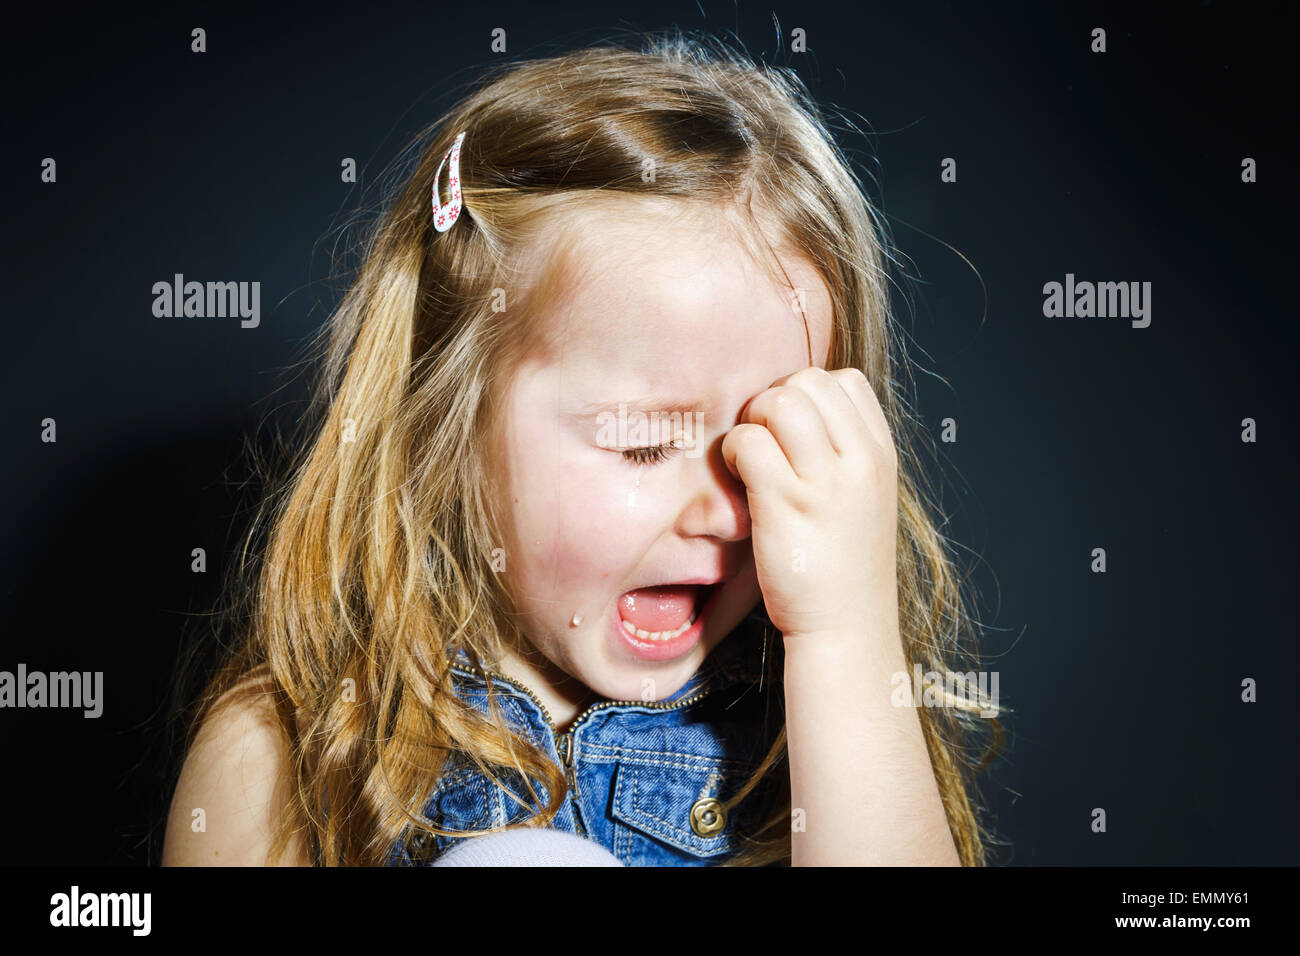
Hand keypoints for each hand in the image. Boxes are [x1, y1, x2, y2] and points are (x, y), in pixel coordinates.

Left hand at [721, 366, 898, 641]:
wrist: (848, 631)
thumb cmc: (843, 568)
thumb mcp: (864, 499)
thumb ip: (843, 454)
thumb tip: (797, 410)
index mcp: (881, 456)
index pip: (845, 381)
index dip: (808, 396)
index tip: (793, 435)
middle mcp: (860, 462)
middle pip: (808, 381)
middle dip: (773, 403)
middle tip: (765, 446)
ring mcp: (825, 483)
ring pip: (778, 402)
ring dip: (752, 423)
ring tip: (750, 462)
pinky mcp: (786, 505)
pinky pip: (749, 443)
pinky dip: (733, 453)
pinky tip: (739, 481)